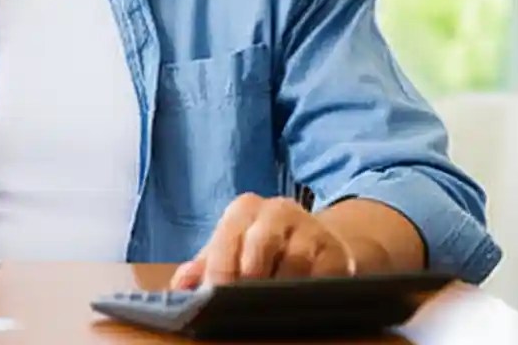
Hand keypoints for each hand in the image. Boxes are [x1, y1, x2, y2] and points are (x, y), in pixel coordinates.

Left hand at [171, 194, 355, 288]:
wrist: (317, 239)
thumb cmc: (262, 246)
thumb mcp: (230, 248)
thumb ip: (204, 266)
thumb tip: (180, 286)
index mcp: (244, 208)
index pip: (227, 239)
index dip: (219, 271)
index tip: (213, 296)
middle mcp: (278, 211)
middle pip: (260, 244)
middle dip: (249, 278)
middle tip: (240, 305)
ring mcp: (311, 229)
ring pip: (294, 262)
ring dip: (280, 288)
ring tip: (267, 309)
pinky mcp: (337, 252)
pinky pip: (324, 276)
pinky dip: (309, 292)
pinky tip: (298, 305)